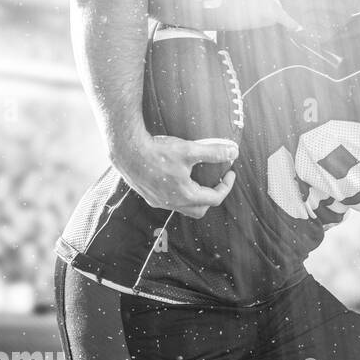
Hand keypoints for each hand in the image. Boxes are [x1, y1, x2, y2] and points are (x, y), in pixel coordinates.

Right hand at [112, 130, 236, 218]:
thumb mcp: (190, 150)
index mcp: (185, 196)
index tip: (230, 172)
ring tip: (198, 179)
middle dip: (211, 197)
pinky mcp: (148, 196)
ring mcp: (158, 201)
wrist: (126, 150)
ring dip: (195, 197)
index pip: (215, 198)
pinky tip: (178, 178)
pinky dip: (180, 194)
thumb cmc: (158, 151)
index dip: (226, 186)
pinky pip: (169, 201)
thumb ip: (213, 153)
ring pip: (184, 207)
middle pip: (200, 209)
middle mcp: (172, 203)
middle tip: (215, 180)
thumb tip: (233, 152)